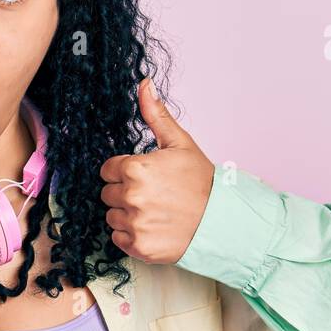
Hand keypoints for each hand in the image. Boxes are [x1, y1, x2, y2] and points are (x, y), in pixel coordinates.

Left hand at [99, 77, 213, 264]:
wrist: (223, 220)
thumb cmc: (202, 181)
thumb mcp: (180, 143)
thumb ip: (155, 115)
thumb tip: (144, 83)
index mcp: (135, 168)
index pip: (108, 170)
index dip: (125, 171)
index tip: (145, 177)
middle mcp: (130, 196)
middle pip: (108, 193)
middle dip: (125, 192)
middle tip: (153, 195)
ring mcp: (134, 223)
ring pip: (111, 216)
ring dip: (126, 215)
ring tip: (154, 211)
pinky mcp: (138, 247)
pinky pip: (117, 238)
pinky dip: (131, 235)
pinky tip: (153, 227)